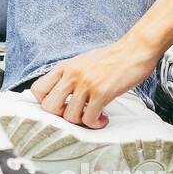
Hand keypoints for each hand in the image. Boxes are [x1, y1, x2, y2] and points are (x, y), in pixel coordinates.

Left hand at [31, 36, 162, 128]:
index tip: (61, 105)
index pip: (37, 90)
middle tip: (76, 114)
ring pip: (69, 116)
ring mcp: (86, 83)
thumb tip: (59, 94)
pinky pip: (89, 118)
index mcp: (64, 67)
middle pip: (49, 107)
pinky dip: (95, 124)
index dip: (45, 103)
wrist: (135, 49)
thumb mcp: (82, 62)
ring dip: (82, 122)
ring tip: (93, 116)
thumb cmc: (111, 58)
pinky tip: (103, 118)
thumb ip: (69, 75)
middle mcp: (71, 74)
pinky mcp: (102, 92)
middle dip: (61, 116)